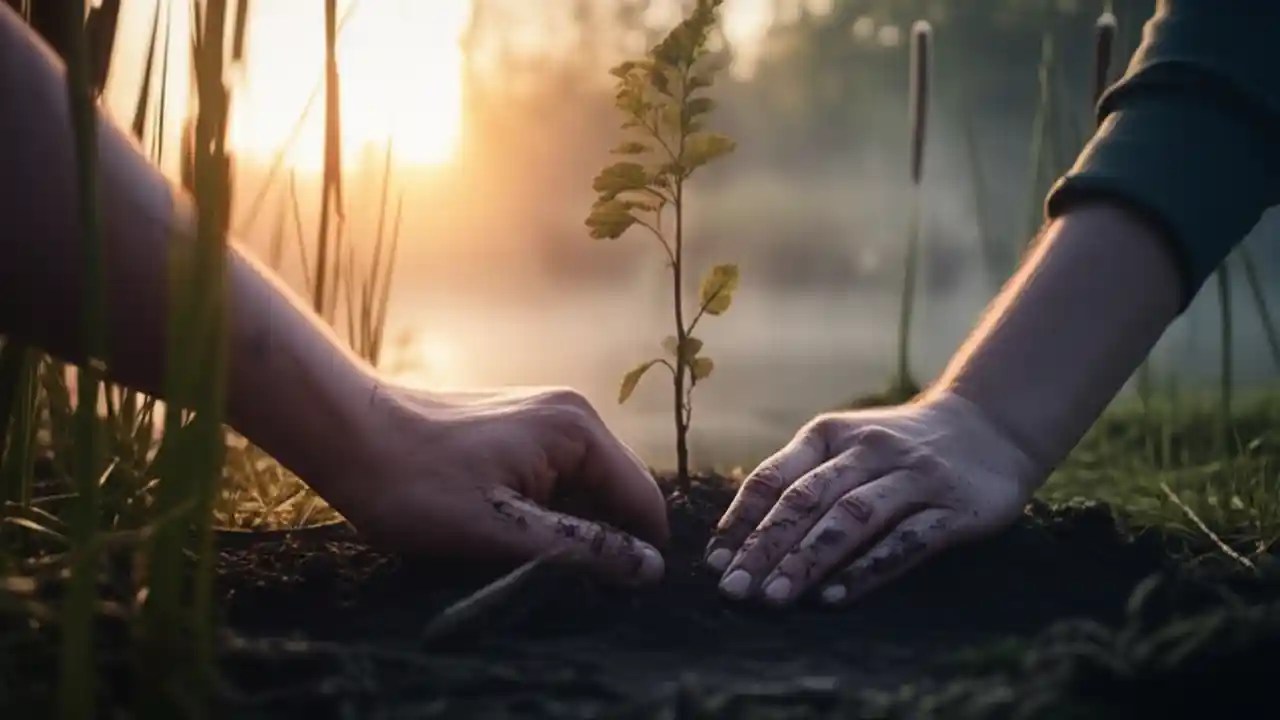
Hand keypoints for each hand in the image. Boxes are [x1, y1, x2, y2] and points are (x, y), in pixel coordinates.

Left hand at [325, 384, 668, 584]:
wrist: (346, 433)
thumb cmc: (416, 484)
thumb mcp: (502, 530)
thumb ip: (580, 549)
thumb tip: (650, 570)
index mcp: (577, 430)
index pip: (643, 501)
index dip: (636, 554)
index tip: (608, 595)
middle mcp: (571, 414)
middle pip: (616, 493)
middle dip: (595, 538)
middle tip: (546, 571)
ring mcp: (544, 416)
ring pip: (583, 488)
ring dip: (564, 525)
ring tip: (514, 547)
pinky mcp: (518, 426)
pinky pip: (554, 476)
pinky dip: (542, 507)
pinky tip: (501, 524)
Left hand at [704, 392, 1043, 605]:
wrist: (991, 426)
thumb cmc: (899, 447)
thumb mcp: (846, 444)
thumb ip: (801, 478)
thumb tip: (737, 536)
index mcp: (831, 434)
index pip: (775, 477)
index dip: (741, 520)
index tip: (715, 562)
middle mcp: (870, 449)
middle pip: (806, 500)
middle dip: (764, 547)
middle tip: (735, 590)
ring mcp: (914, 477)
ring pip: (851, 519)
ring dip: (807, 561)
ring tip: (774, 598)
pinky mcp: (954, 508)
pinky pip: (904, 542)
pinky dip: (866, 570)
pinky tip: (834, 598)